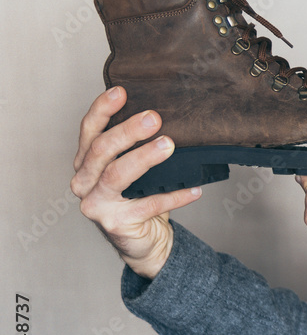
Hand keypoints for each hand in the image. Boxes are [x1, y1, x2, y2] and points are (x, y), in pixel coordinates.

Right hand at [71, 87, 201, 278]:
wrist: (144, 242)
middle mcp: (84, 182)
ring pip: (117, 175)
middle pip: (101, 150)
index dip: (102, 109)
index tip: (122, 92)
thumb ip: (136, 147)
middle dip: (128, 131)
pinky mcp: (116, 223)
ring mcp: (96, 204)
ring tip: (169, 145)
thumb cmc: (139, 198)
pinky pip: (147, 205)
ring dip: (144, 157)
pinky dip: (174, 196)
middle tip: (154, 118)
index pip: (89, 131)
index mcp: (86, 163)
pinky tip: (194, 190)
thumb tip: (167, 114)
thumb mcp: (134, 169)